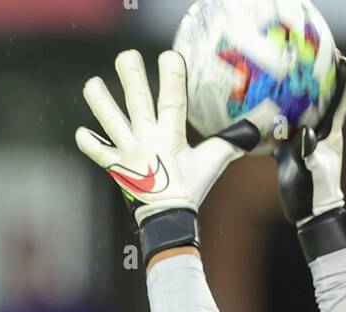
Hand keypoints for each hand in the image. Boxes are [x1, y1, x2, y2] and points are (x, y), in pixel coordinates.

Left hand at [76, 50, 271, 222]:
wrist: (168, 222)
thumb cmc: (191, 192)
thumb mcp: (214, 163)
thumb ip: (235, 141)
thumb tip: (264, 123)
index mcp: (171, 136)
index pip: (172, 98)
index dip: (171, 75)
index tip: (168, 56)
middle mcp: (147, 139)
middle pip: (137, 101)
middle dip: (130, 76)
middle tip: (125, 57)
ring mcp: (130, 153)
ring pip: (111, 121)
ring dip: (100, 102)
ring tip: (92, 84)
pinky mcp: (118, 169)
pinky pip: (100, 154)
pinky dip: (90, 145)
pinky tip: (81, 132)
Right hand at [275, 55, 345, 225]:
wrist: (309, 214)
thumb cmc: (317, 193)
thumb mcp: (314, 171)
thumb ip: (309, 152)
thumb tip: (305, 133)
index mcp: (330, 134)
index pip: (339, 100)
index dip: (342, 78)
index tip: (341, 57)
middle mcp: (318, 132)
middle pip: (320, 98)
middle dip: (316, 77)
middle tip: (309, 54)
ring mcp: (304, 140)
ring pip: (300, 110)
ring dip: (294, 93)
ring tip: (284, 71)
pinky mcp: (291, 149)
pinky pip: (282, 126)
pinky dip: (275, 114)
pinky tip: (264, 103)